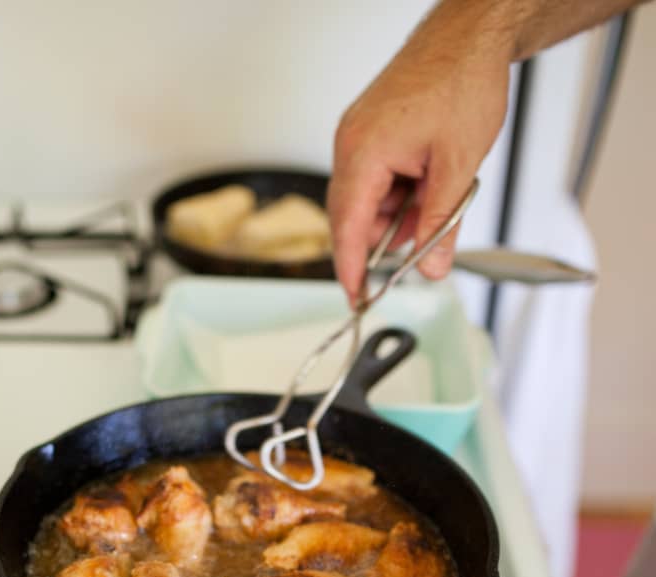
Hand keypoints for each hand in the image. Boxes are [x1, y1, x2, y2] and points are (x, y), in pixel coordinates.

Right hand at [328, 10, 510, 303]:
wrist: (469, 37)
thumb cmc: (462, 82)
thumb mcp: (458, 166)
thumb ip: (441, 223)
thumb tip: (431, 266)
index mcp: (364, 153)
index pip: (347, 227)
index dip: (350, 269)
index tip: (356, 298)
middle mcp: (351, 145)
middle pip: (354, 216)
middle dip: (384, 239)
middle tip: (418, 252)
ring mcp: (358, 138)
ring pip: (368, 200)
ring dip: (398, 215)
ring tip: (436, 204)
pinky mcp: (370, 134)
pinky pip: (376, 179)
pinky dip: (399, 194)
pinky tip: (427, 188)